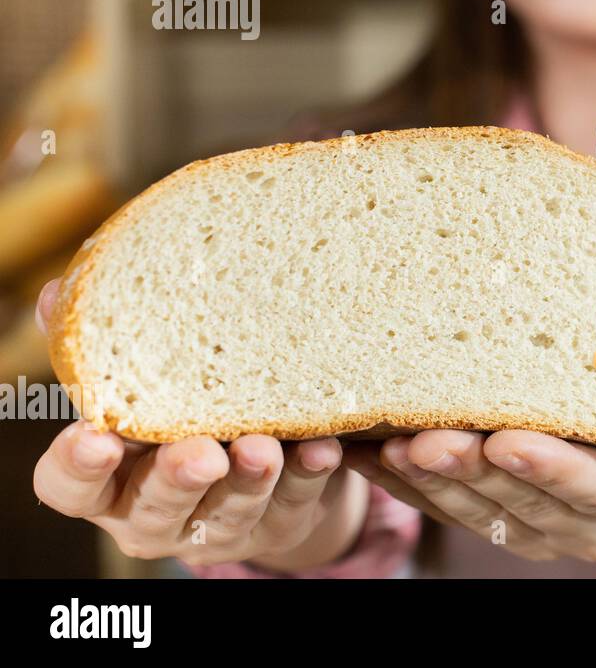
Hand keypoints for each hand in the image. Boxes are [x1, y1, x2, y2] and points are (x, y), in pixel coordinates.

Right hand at [32, 278, 360, 568]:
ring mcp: (218, 525)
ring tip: (264, 447)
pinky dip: (309, 473)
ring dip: (249, 479)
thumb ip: (105, 348)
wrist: (266, 459)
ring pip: (229, 510)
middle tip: (201, 451)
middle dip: (179, 478)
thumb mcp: (144, 384)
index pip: (69, 486)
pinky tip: (321, 447)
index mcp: (109, 477)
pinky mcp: (278, 521)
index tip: (91, 436)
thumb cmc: (184, 411)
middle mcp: (154, 511)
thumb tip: (53, 292)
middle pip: (154, 507)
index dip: (78, 466)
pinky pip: (295, 500)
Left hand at [344, 267, 595, 564]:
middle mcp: (586, 522)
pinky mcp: (498, 522)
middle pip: (522, 502)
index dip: (551, 465)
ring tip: (385, 440)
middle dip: (470, 472)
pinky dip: (404, 486)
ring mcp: (538, 530)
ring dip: (427, 482)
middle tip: (423, 436)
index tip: (505, 436)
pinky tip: (364, 449)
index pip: (595, 484)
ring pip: (475, 512)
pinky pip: (444, 512)